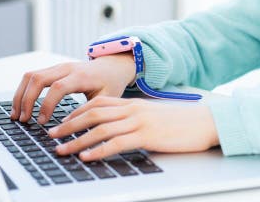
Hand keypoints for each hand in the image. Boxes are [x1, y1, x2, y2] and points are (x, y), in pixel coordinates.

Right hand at [10, 54, 135, 123]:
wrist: (111, 66)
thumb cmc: (110, 84)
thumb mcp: (106, 99)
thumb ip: (89, 111)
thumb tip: (68, 128)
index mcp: (81, 76)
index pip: (58, 87)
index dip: (46, 104)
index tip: (41, 122)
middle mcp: (66, 68)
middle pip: (38, 78)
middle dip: (26, 100)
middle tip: (23, 120)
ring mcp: (57, 66)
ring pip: (31, 75)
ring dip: (20, 95)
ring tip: (17, 115)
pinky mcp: (52, 69)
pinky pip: (32, 76)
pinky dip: (23, 90)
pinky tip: (20, 106)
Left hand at [46, 96, 219, 161]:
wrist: (206, 122)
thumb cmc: (181, 122)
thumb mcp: (153, 116)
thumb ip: (134, 119)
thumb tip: (117, 130)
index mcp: (132, 103)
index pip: (96, 104)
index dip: (75, 113)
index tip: (61, 122)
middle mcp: (132, 109)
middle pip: (92, 114)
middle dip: (68, 125)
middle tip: (52, 136)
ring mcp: (139, 121)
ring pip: (99, 128)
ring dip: (77, 140)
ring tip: (61, 149)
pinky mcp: (147, 135)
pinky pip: (116, 143)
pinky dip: (98, 150)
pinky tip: (86, 157)